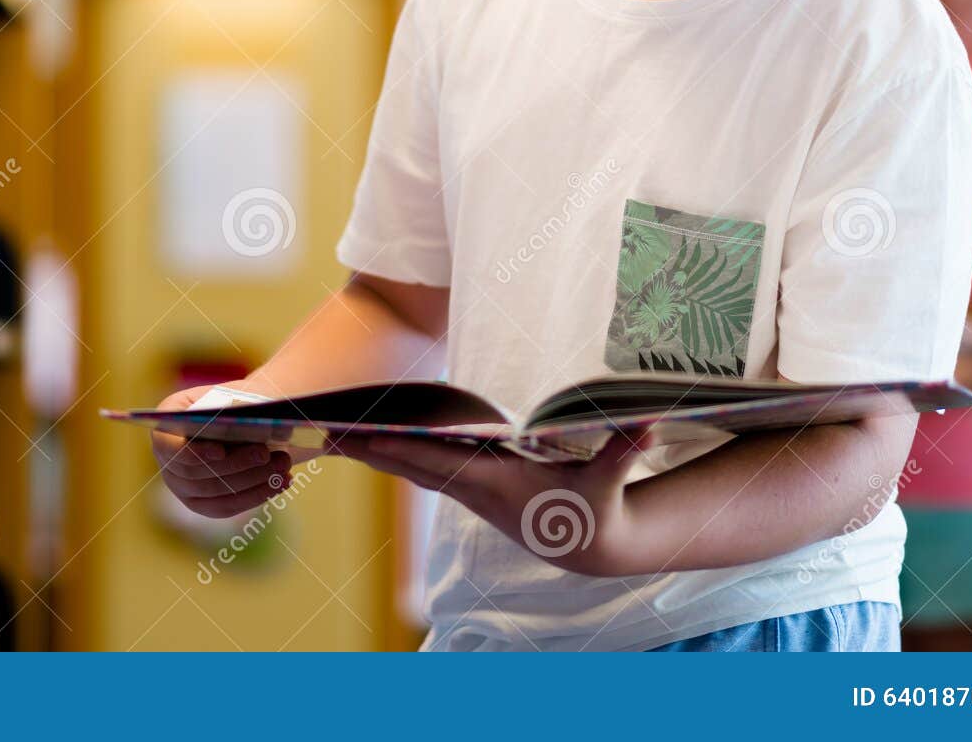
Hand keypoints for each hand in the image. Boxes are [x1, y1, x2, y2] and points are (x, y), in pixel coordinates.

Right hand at [150, 381, 293, 518]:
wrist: (247, 419)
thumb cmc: (241, 401)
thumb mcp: (240, 395)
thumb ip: (240, 408)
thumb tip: (257, 422)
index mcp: (168, 420)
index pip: (167, 443)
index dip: (191, 451)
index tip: (221, 451)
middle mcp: (167, 456)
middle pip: (194, 472)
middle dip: (235, 464)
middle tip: (266, 454)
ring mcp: (180, 483)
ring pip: (214, 491)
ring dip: (252, 479)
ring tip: (282, 465)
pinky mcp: (201, 502)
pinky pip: (226, 506)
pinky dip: (257, 495)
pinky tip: (281, 482)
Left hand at [328, 427, 651, 576]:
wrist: (587, 545)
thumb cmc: (595, 508)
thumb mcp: (609, 482)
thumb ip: (623, 452)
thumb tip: (646, 426)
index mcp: (497, 483)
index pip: (440, 462)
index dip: (403, 448)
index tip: (368, 435)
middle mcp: (474, 488)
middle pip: (411, 465)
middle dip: (369, 447)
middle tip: (325, 428)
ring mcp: (468, 490)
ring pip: (411, 467)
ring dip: (373, 450)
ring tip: (334, 430)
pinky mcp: (470, 487)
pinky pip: (422, 467)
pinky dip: (394, 453)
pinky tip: (369, 440)